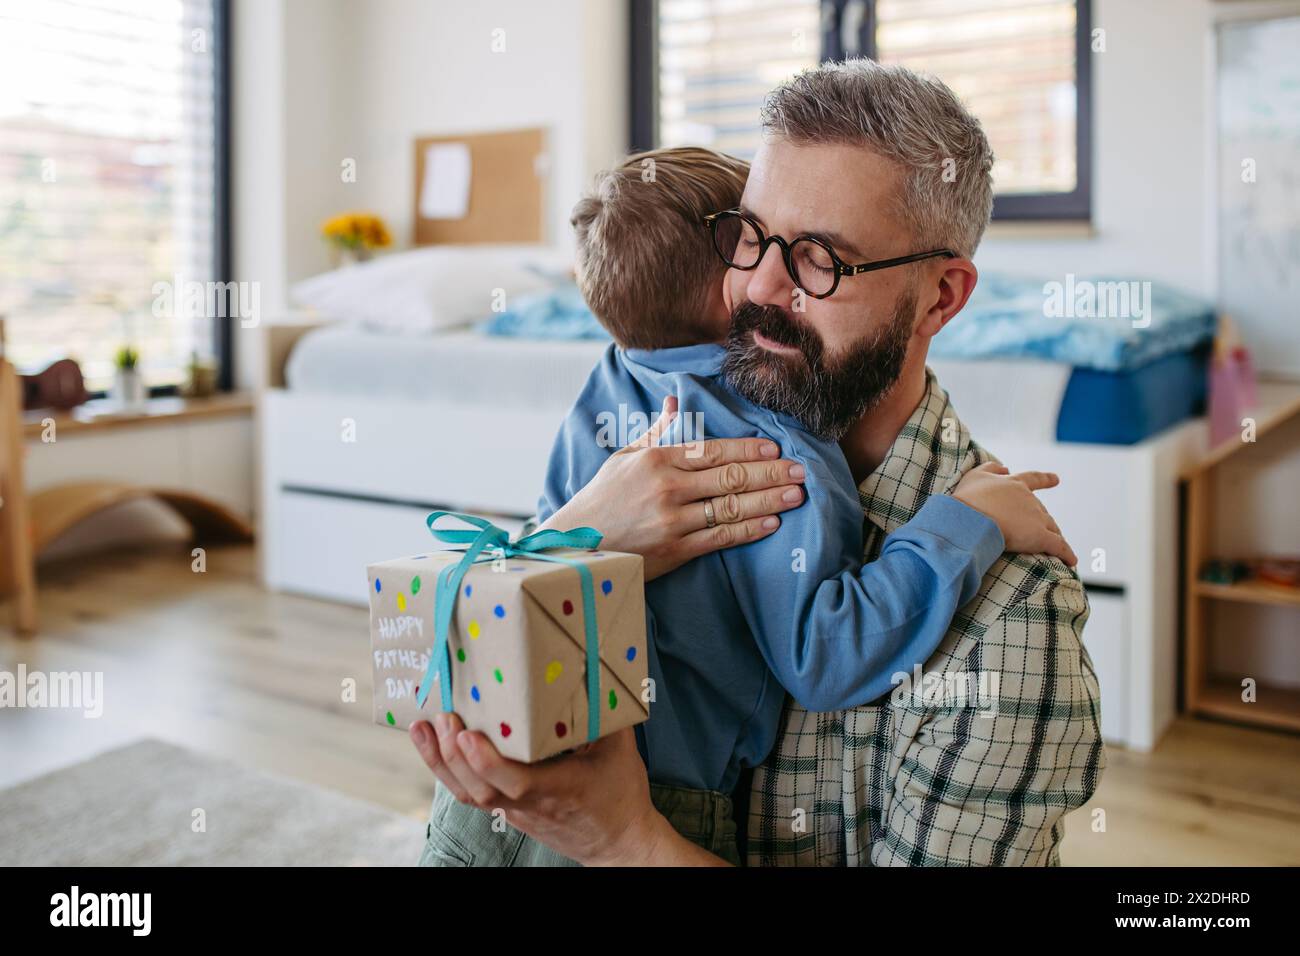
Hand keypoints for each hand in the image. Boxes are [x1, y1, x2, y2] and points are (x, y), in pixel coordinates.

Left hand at [409, 716, 726, 865]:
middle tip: (442, 716)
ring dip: (440, 761)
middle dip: (454, 754)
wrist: (616, 843)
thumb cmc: (620, 794)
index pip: (516, 783)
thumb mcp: (620, 751)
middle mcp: (530, 804)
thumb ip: (604, 714)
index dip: (487, 762)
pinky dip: (448, 769)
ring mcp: (515, 810)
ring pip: (469, 794)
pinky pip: (471, 793)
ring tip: (422, 728)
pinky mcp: (507, 810)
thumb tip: (592, 670)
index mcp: (560, 789)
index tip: (467, 735)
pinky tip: (433, 744)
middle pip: (481, 789)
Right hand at [541, 396, 806, 579]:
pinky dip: (749, 530)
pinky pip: (721, 537)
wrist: (577, 546)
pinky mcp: (676, 550)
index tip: (775, 447)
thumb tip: (676, 401)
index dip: (748, 449)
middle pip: (731, 477)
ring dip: (769, 500)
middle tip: (801, 469)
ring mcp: (673, 520)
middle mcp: (668, 487)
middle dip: (770, 472)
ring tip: (796, 495)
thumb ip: (657, 431)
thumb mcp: (624, 458)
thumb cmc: (601, 499)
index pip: (713, 450)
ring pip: (732, 507)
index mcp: (657, 459)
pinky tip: (772, 523)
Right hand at [952, 462, 1076, 565]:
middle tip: (1038, 530)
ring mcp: (1037, 518)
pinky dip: (1066, 554)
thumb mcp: (975, 476)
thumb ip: (991, 468)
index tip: (1056, 479)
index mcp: (1015, 484)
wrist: (969, 520)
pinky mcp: (1040, 537)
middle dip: (1041, 520)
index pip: (1034, 479)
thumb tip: (1006, 467)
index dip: (1046, 480)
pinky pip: (1059, 547)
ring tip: (1055, 548)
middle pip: (1042, 511)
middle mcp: (1030, 500)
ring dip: (1053, 536)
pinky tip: (1071, 561)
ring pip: (1052, 528)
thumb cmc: (968, 498)